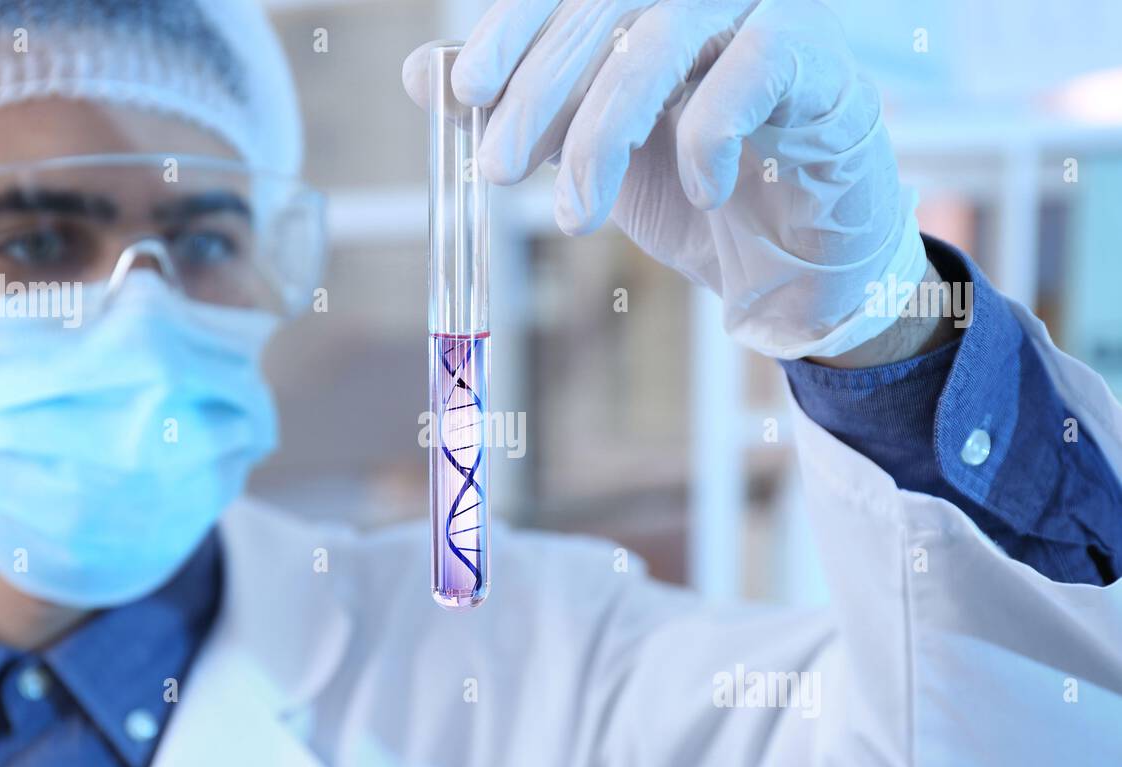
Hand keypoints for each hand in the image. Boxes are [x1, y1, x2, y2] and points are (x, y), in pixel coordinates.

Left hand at [402, 0, 930, 361]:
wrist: (794, 261)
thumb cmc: (692, 196)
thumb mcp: (589, 155)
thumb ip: (520, 109)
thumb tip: (425, 74)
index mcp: (649, 3)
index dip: (511, 30)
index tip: (463, 94)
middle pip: (605, 7)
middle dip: (539, 95)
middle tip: (496, 171)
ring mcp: (768, 10)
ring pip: (665, 36)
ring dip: (603, 132)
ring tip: (575, 213)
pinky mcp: (822, 56)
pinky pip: (753, 68)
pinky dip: (707, 135)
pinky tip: (701, 190)